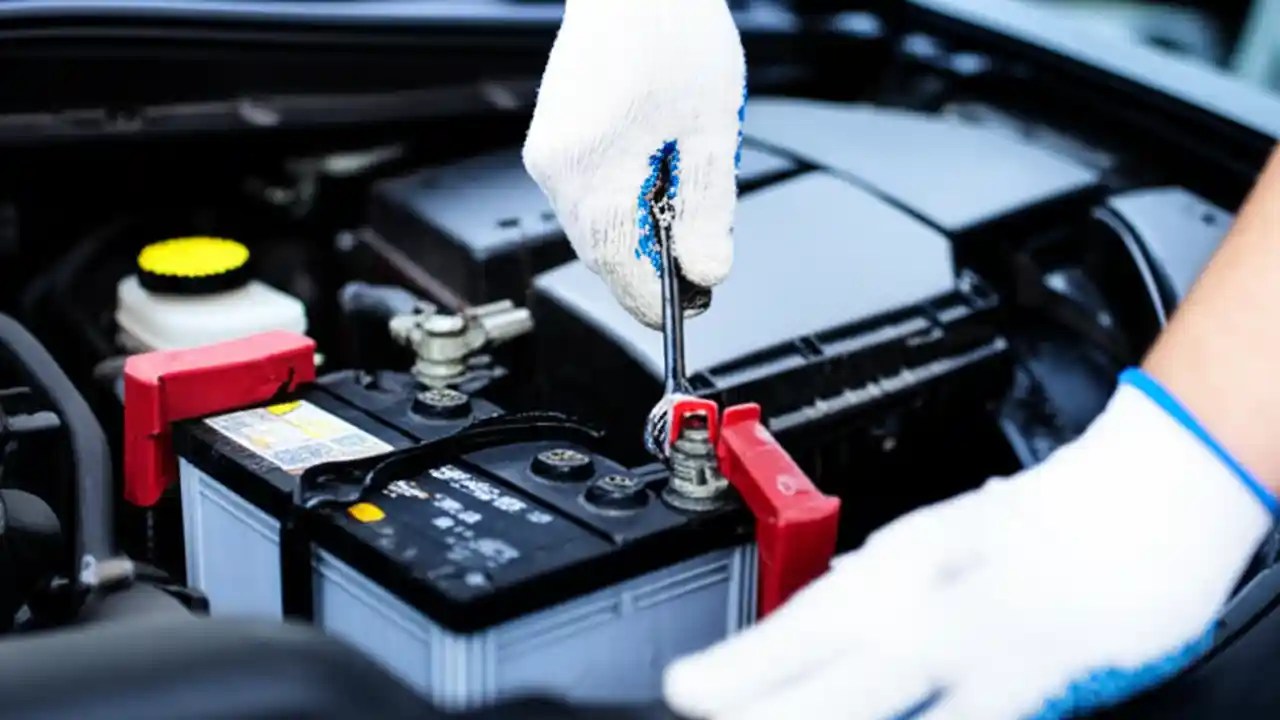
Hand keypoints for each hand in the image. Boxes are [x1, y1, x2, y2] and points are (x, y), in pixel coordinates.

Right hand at [523, 0, 744, 327]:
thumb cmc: (673, 33)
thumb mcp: (712, 130)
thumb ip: (709, 210)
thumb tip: (707, 270)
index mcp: (591, 170)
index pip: (619, 268)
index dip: (657, 297)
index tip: (691, 307)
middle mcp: (556, 167)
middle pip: (603, 252)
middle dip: (652, 263)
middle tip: (702, 255)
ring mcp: (548, 153)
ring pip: (596, 227)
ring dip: (641, 230)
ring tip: (685, 194)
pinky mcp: (554, 141)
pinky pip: (588, 196)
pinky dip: (625, 202)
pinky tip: (658, 173)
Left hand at [664, 370, 1275, 719]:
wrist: (1154, 485)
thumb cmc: (1047, 523)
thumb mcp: (947, 552)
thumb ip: (886, 598)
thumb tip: (824, 629)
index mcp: (904, 564)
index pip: (804, 622)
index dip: (740, 662)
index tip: (685, 688)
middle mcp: (935, 596)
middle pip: (828, 657)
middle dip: (760, 698)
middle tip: (702, 710)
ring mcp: (989, 634)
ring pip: (887, 686)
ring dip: (820, 714)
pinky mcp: (1049, 663)